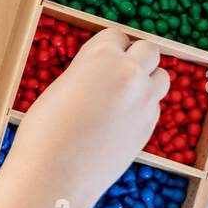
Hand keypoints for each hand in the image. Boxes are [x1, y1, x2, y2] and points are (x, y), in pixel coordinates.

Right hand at [5, 27, 169, 207]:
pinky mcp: (150, 125)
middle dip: (136, 58)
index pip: (117, 35)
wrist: (56, 172)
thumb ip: (87, 74)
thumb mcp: (60, 88)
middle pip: (149, 50)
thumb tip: (99, 77)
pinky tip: (120, 121)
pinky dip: (142, 108)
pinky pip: (154, 106)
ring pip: (162, 77)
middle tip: (118, 73)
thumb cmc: (45, 132)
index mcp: (101, 57)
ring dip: (148, 80)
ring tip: (124, 95)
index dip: (109, 46)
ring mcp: (144, 100)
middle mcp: (129, 73)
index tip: (102, 56)